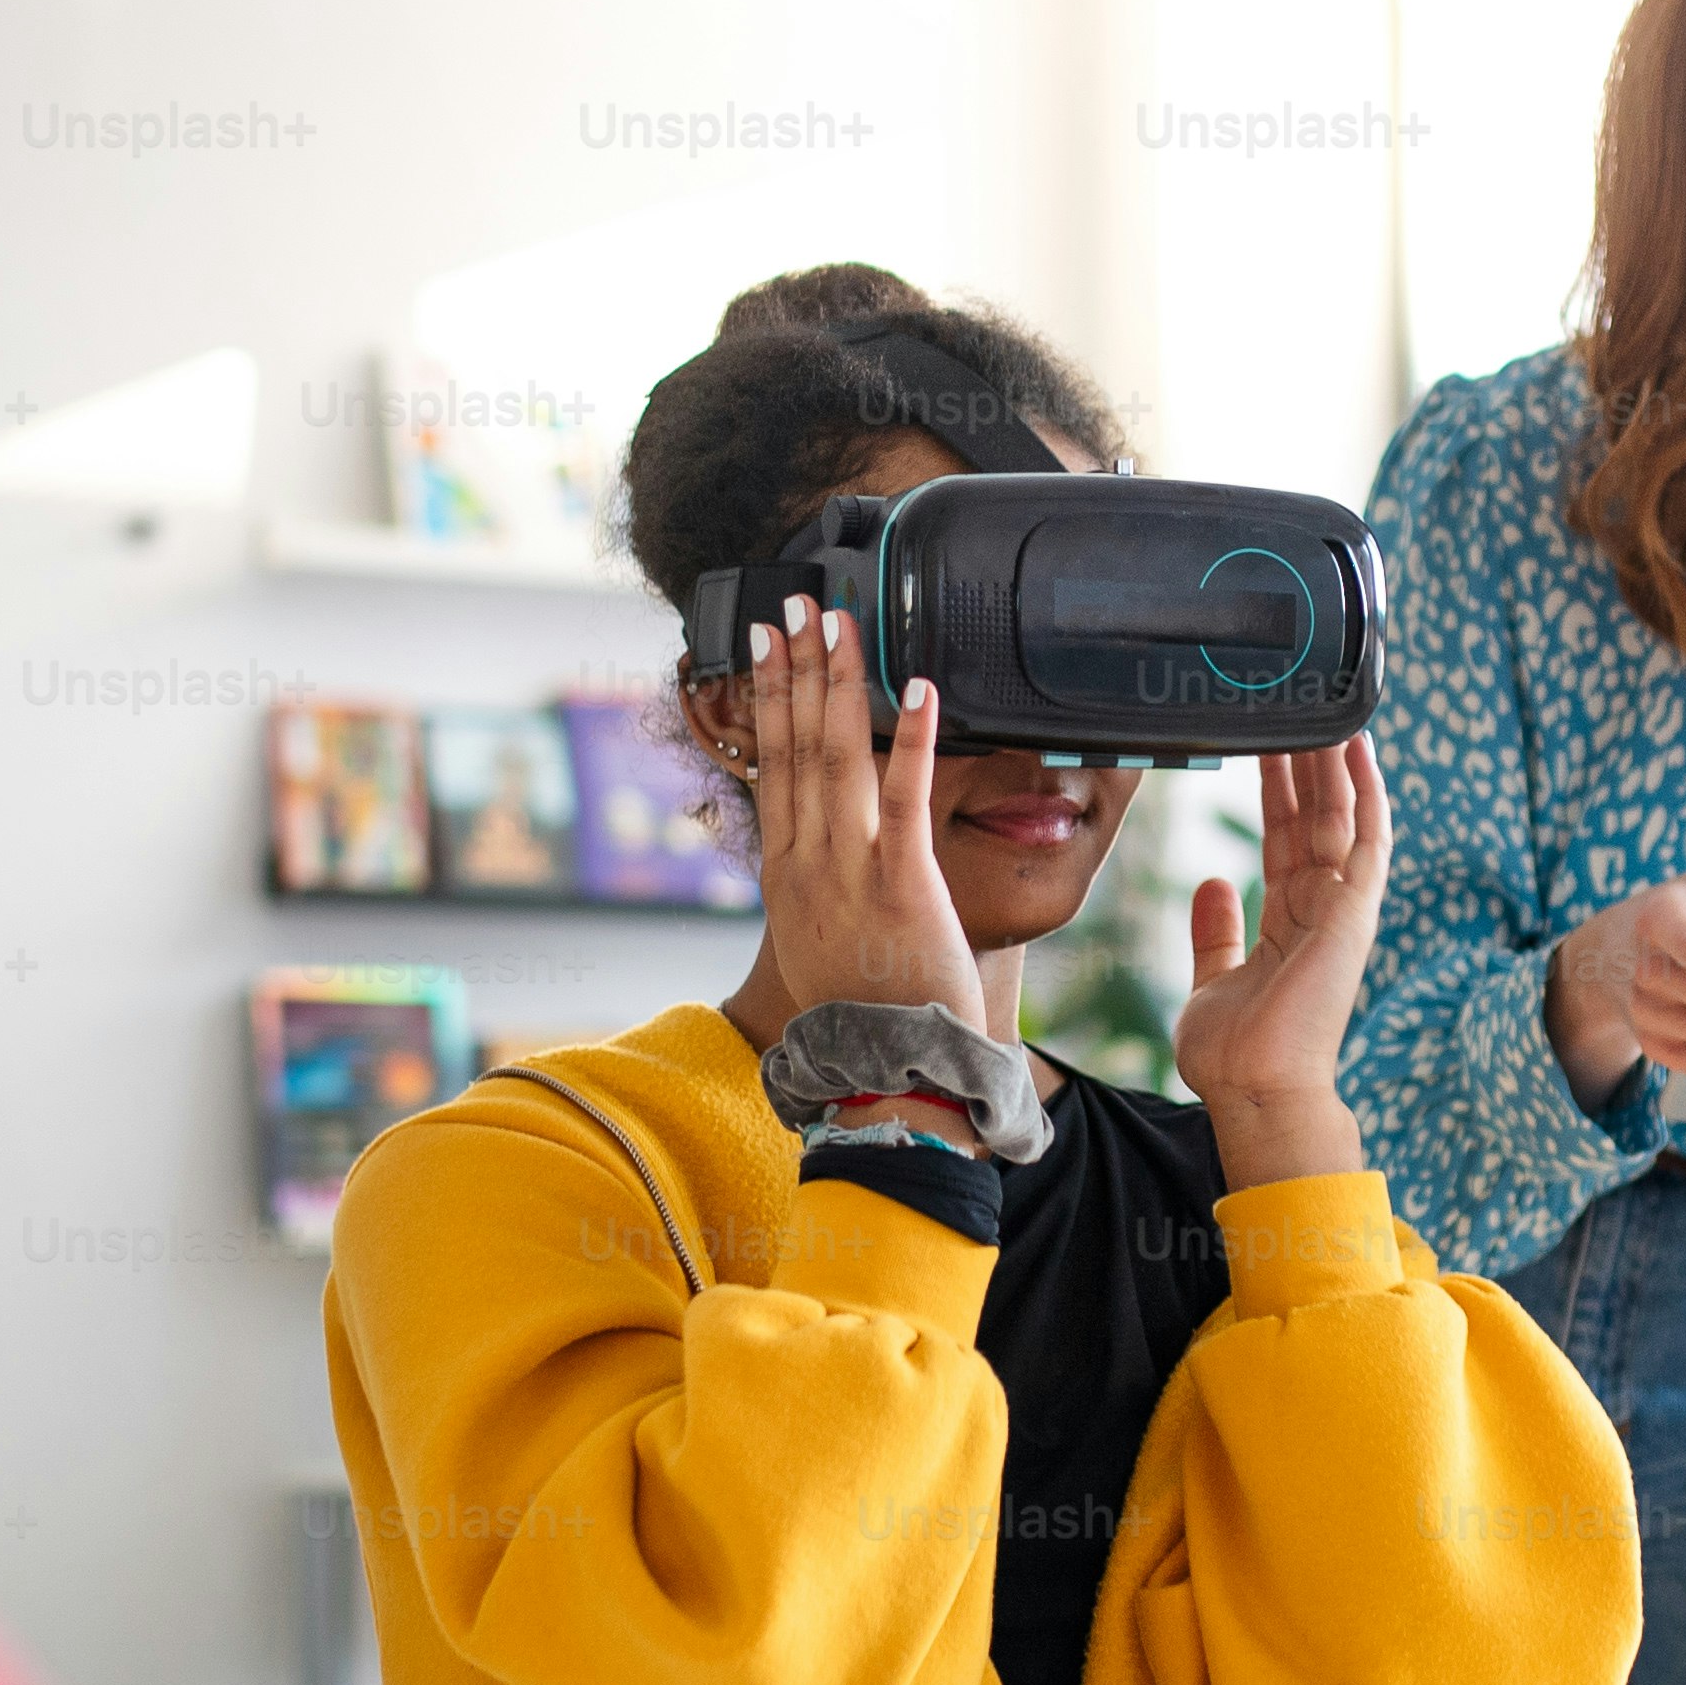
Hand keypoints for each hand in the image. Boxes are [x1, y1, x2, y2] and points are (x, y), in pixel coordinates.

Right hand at [743, 596, 985, 1032]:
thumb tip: (821, 856)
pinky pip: (906, 796)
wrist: (886, 1079)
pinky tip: (920, 687)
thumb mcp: (821, 947)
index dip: (767, 699)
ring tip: (841, 622)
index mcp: (786, 878)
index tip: (765, 645)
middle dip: (794, 669)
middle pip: (795, 747)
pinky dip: (910, 738)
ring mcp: (850, 872)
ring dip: (839, 683)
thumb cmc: (866, 1020)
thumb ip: (820, 892)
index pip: (771, 768)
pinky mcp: (902, 884)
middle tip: (794, 605)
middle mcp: (806, 865)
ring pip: (836, 759)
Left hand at [1168, 739, 1384, 1190]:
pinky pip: (1367, 836)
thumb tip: (1214, 883)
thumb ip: (1216, 932)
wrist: (1254, 1091)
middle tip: (1287, 702)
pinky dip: (1365, 788)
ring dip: (1332, 760)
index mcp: (1292, 922)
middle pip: (1314, 816)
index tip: (1266, 743)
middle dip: (1302, 761)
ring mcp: (1343, 907)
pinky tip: (1356, 744)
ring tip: (1320, 703)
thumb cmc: (1235, 1056)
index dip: (1277, 789)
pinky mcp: (1355, 910)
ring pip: (1341, 813)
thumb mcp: (1211, 980)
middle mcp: (1322, 908)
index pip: (1285, 837)